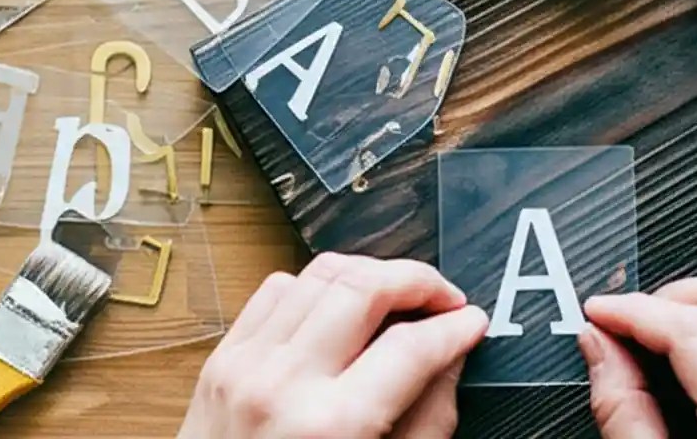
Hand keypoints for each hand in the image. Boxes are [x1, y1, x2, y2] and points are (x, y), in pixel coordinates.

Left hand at [180, 253, 487, 438]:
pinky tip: (338, 309)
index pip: (411, 347)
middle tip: (443, 297)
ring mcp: (247, 364)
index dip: (454, 327)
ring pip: (321, 274)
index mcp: (333, 428)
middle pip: (364, 288)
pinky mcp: (223, 357)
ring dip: (370, 274)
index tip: (472, 323)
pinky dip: (316, 286)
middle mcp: (286, 385)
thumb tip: (451, 355)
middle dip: (417, 281)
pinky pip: (277, 288)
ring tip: (397, 296)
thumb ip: (429, 419)